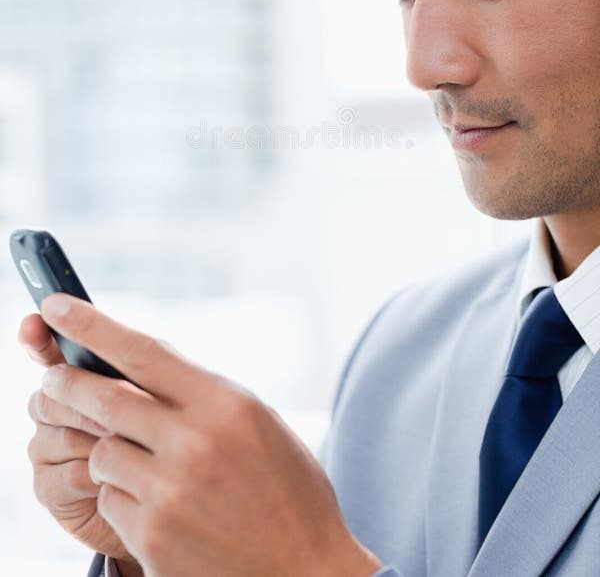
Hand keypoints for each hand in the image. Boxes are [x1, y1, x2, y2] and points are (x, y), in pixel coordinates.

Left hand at [38, 293, 383, 576]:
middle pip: (104, 398)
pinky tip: (161, 507)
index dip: (92, 325)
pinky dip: (124, 497)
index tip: (58, 305)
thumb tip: (142, 362)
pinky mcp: (152, 537)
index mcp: (226, 405)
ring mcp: (170, 493)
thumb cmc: (285, 489)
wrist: (303, 571)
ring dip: (112, 453)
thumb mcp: (257, 422)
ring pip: (102, 452)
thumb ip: (201, 393)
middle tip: (52, 375)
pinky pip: (110, 500)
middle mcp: (194, 443)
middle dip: (68, 381)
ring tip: (147, 466)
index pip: (143, 352)